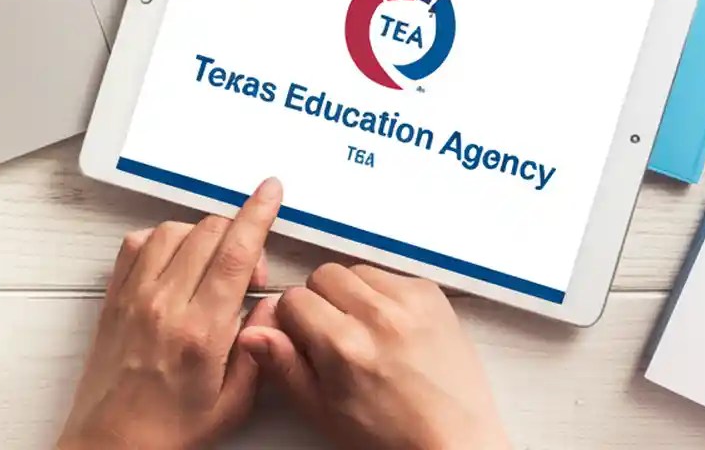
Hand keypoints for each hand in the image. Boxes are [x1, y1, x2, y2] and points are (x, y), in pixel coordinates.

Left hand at [56, 178, 282, 449]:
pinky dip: (162, 241)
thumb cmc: (168, 429)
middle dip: (239, 237)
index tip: (269, 194)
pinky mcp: (114, 297)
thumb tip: (272, 307)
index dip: (257, 214)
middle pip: (209, 232)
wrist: (112, 445)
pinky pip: (137, 244)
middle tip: (248, 273)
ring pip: (174, 230)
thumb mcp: (234, 401)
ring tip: (212, 268)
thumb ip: (259, 347)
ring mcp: (134, 297)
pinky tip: (176, 264)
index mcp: (200, 331)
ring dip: (202, 237)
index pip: (234, 252)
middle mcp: (165, 305)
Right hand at [238, 264, 510, 449]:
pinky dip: (385, 295)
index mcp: (343, 345)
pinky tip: (392, 329)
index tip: (306, 341)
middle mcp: (377, 315)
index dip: (294, 322)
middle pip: (323, 275)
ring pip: (356, 271)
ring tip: (366, 333)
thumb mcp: (323, 411)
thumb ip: (284, 367)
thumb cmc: (391, 436)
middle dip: (321, 302)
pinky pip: (391, 276)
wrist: (453, 440)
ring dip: (353, 294)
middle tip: (336, 336)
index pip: (293, 299)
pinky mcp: (432, 295)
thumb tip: (252, 332)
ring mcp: (409, 301)